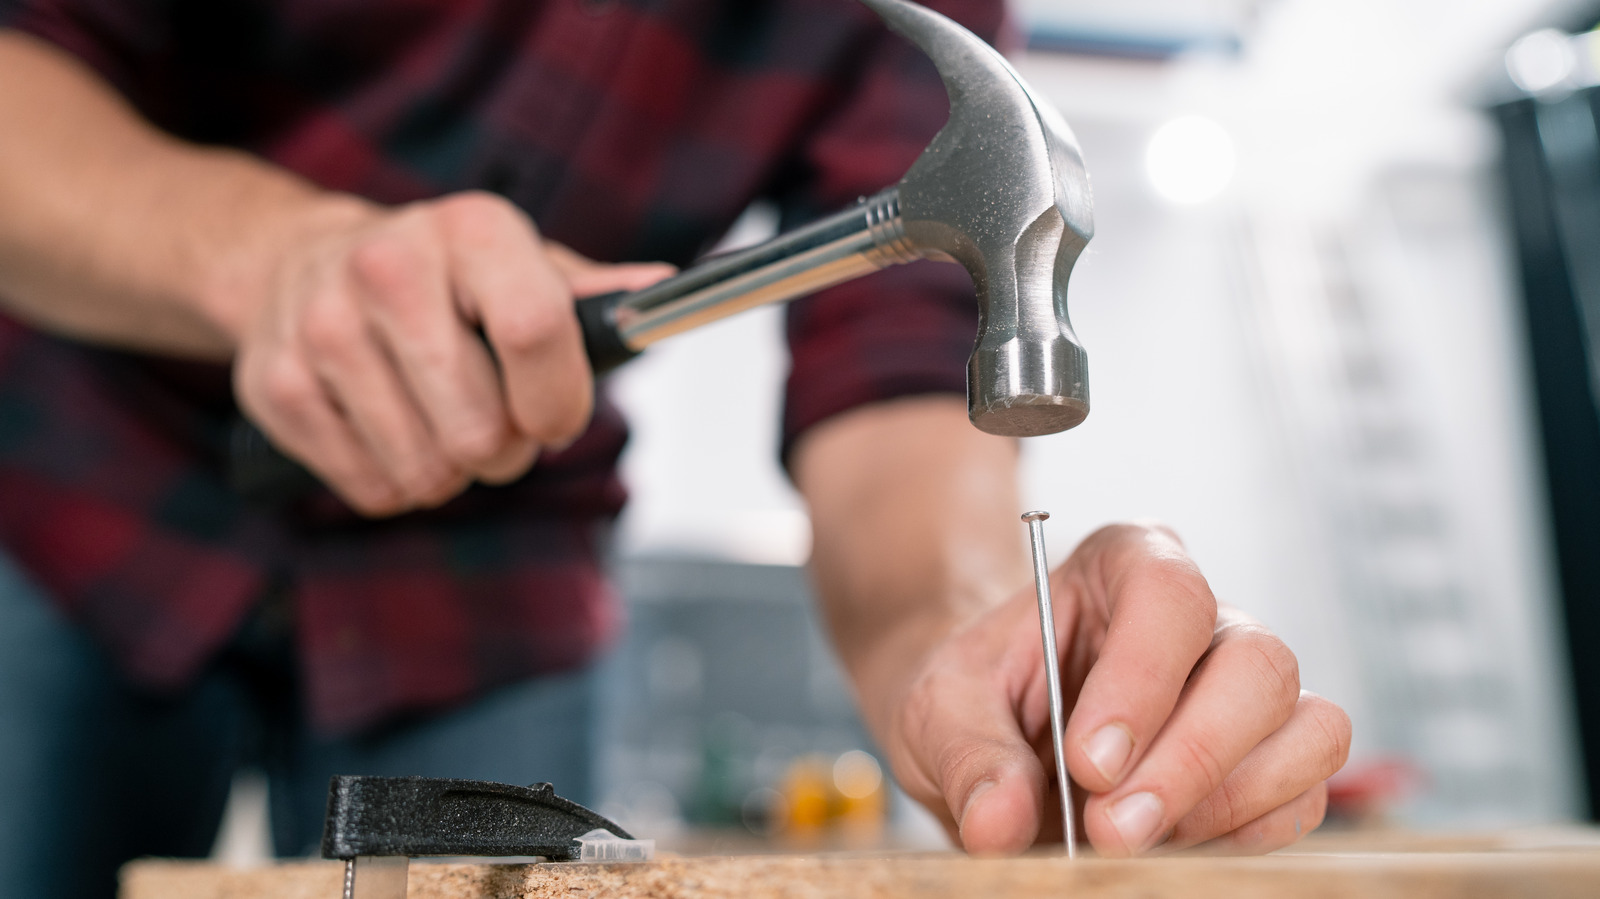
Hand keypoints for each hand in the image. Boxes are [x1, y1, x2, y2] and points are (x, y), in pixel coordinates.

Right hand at [231, 191, 672, 514]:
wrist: (300, 260)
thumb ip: (591, 295)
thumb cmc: (444, 279)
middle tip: (493, 423)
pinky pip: (370, 487)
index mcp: (472, 231)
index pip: (536, 330)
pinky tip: (389, 432)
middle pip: (480, 429)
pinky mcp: (273, 384)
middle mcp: (388, 266)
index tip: (557, 420)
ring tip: (441, 424)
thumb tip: (664, 292)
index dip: (558, 399)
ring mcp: (322, 326)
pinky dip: (395, 482)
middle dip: (504, 451)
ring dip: (450, 471)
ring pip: (426, 471)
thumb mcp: (521, 266)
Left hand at [884, 522, 1350, 855]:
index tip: (1089, 763)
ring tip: (1135, 840)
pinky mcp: (1270, 761)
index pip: (1169, 596)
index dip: (1141, 682)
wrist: (996, 736)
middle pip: (1258, 664)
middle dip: (1192, 759)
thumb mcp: (938, 709)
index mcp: (1125, 564)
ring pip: (1308, 730)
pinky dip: (1246, 834)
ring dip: (1228, 802)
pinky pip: (1303, 796)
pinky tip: (1171, 846)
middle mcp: (1207, 617)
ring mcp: (1250, 690)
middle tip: (1111, 829)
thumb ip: (968, 754)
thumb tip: (999, 823)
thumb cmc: (977, 699)